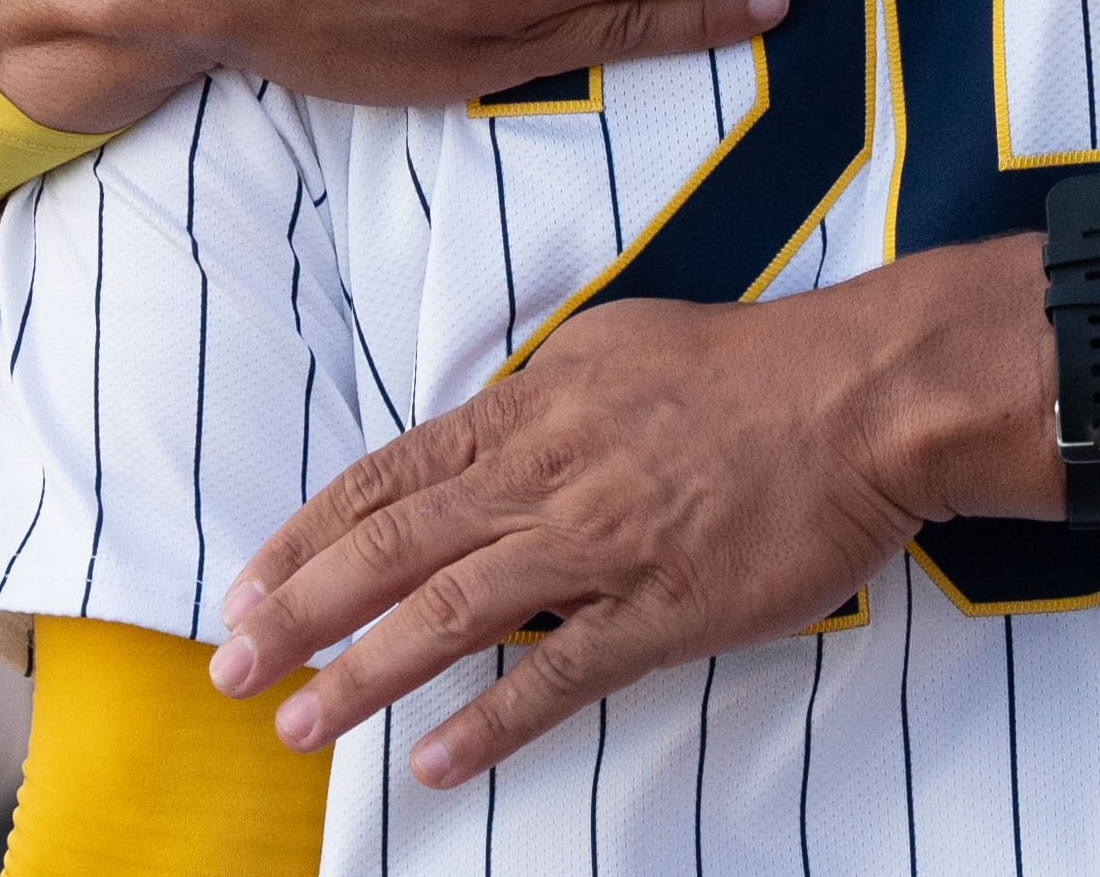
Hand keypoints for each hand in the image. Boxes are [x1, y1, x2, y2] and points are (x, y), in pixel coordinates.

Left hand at [204, 257, 1036, 785]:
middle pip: (396, 547)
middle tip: (231, 667)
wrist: (868, 394)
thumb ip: (545, 392)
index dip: (310, 535)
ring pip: (456, 613)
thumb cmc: (755, 364)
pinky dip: (494, 720)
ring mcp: (604, 545)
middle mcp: (550, 475)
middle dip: (303, 611)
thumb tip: (491, 421)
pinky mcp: (666, 607)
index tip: (247, 586)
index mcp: (535, 409)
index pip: (392, 476)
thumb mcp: (621, 341)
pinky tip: (439, 759)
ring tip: (302, 724)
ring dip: (367, 673)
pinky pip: (562, 673)